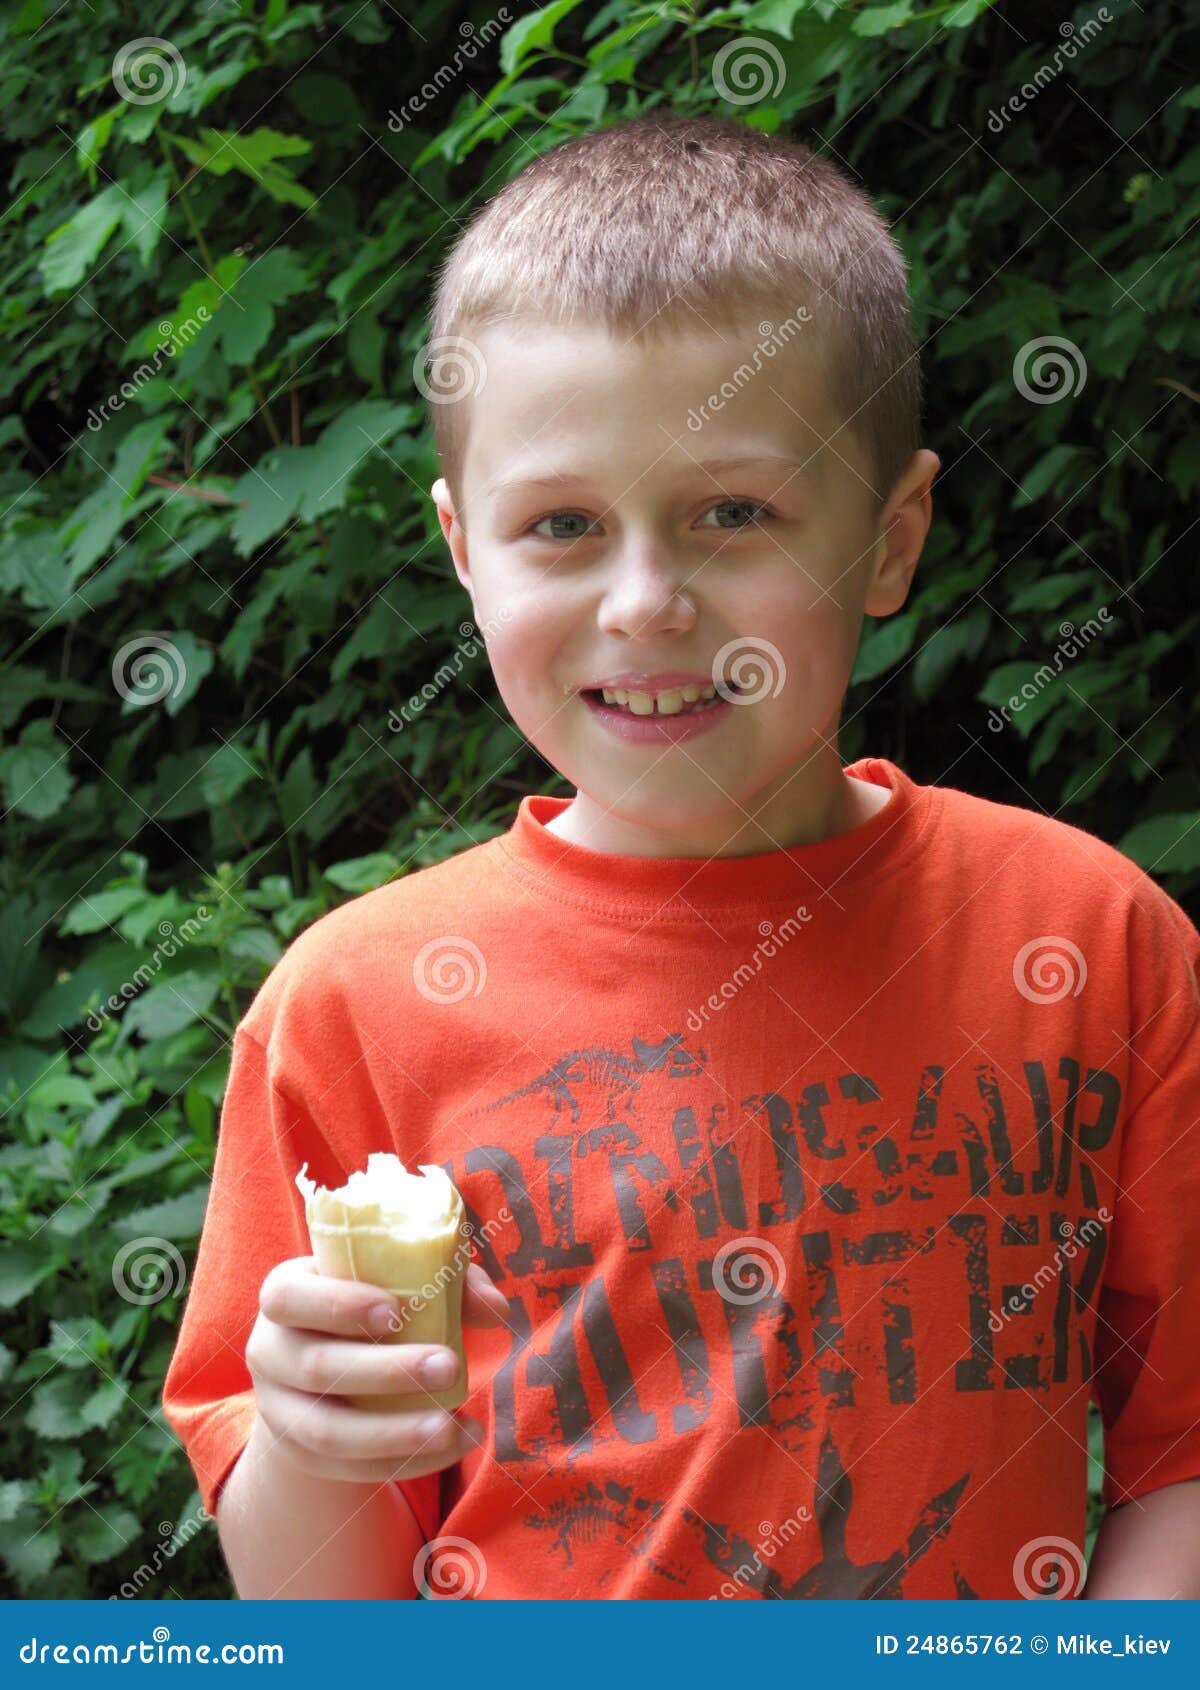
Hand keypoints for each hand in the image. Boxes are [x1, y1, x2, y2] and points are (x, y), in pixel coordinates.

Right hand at [245, 1254, 508, 1485]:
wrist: (330, 1366)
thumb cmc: (374, 1303)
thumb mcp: (403, 1279)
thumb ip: (450, 1282)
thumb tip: (495, 1309)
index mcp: (283, 1294)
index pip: (288, 1296)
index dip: (337, 1304)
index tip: (394, 1311)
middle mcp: (269, 1351)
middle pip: (316, 1367)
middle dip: (386, 1371)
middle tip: (450, 1366)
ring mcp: (280, 1410)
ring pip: (329, 1431)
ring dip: (395, 1432)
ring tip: (452, 1427)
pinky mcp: (303, 1456)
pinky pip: (350, 1469)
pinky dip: (404, 1461)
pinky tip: (452, 1444)